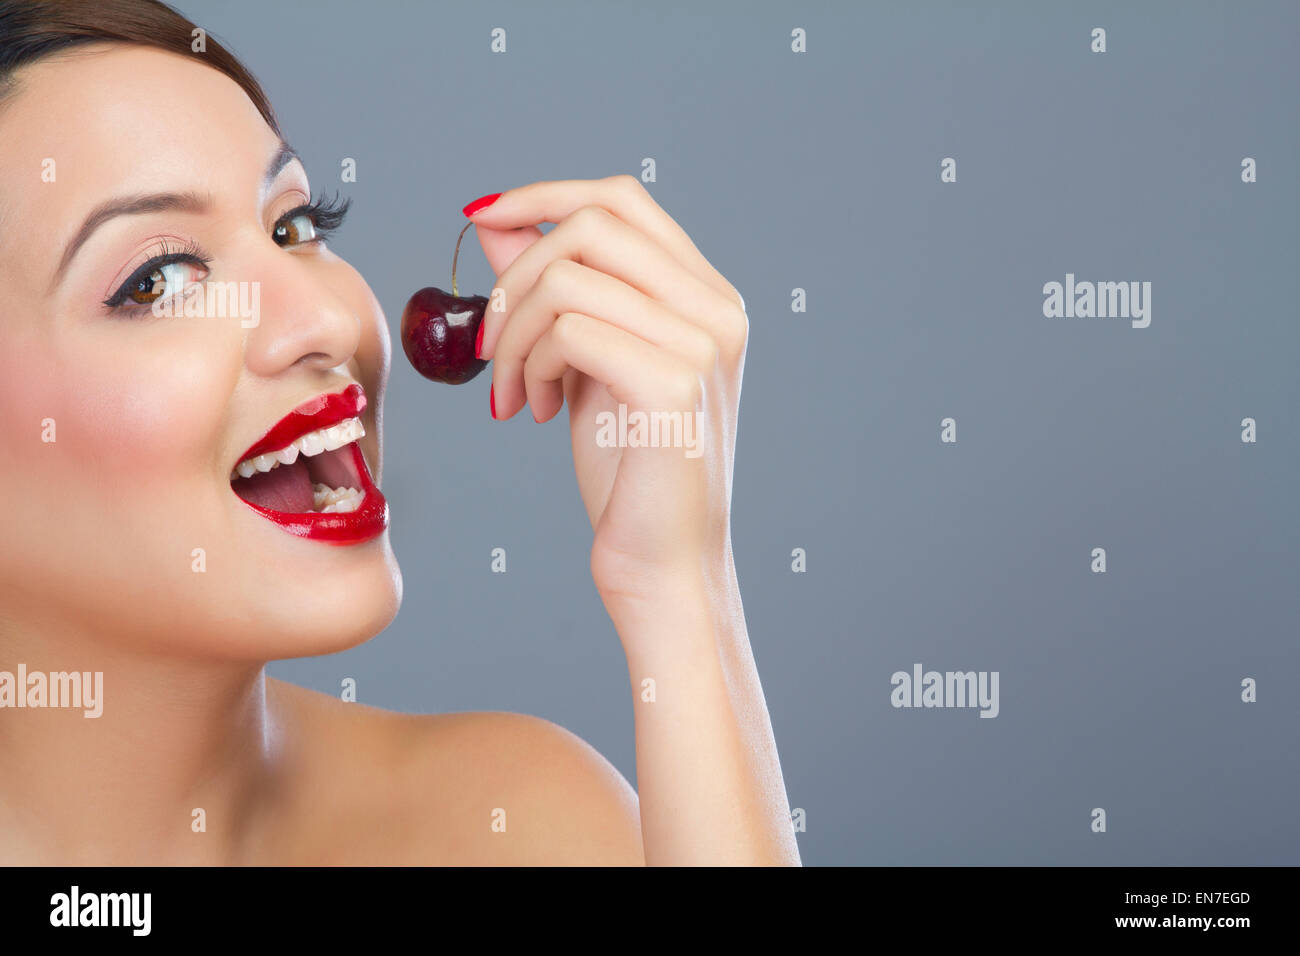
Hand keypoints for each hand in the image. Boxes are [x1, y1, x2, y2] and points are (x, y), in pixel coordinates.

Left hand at [470, 176, 747, 610]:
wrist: (663, 562)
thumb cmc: (628, 469)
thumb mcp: (583, 361)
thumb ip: (553, 289)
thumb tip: (496, 222)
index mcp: (706, 296)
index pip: (623, 200)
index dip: (544, 195)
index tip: (482, 218)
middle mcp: (716, 309)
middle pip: (595, 224)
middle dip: (518, 275)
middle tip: (490, 343)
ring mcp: (702, 344)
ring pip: (569, 278)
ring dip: (514, 333)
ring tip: (514, 390)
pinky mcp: (675, 385)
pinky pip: (570, 332)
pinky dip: (530, 367)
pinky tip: (535, 413)